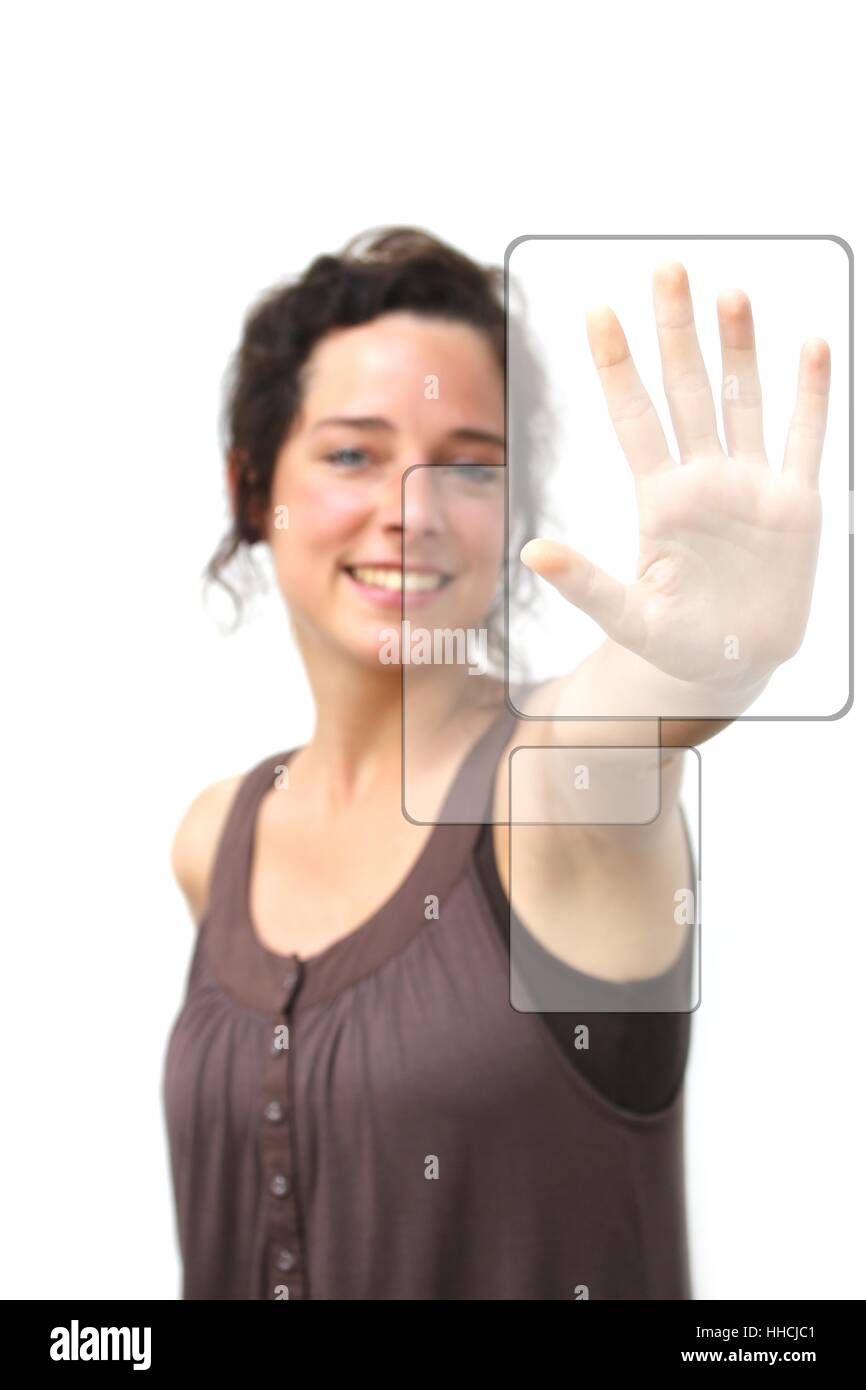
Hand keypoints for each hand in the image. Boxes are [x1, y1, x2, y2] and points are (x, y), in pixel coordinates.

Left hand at [520, 262, 829, 692]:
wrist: (730, 666)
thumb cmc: (673, 643)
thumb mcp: (629, 619)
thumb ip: (586, 586)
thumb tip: (531, 553)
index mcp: (660, 500)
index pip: (633, 418)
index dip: (617, 366)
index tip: (595, 312)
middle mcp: (704, 479)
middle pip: (687, 391)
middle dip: (677, 332)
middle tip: (666, 269)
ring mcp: (751, 486)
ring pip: (744, 402)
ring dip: (739, 350)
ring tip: (731, 293)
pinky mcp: (795, 505)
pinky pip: (806, 440)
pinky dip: (811, 396)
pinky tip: (812, 346)